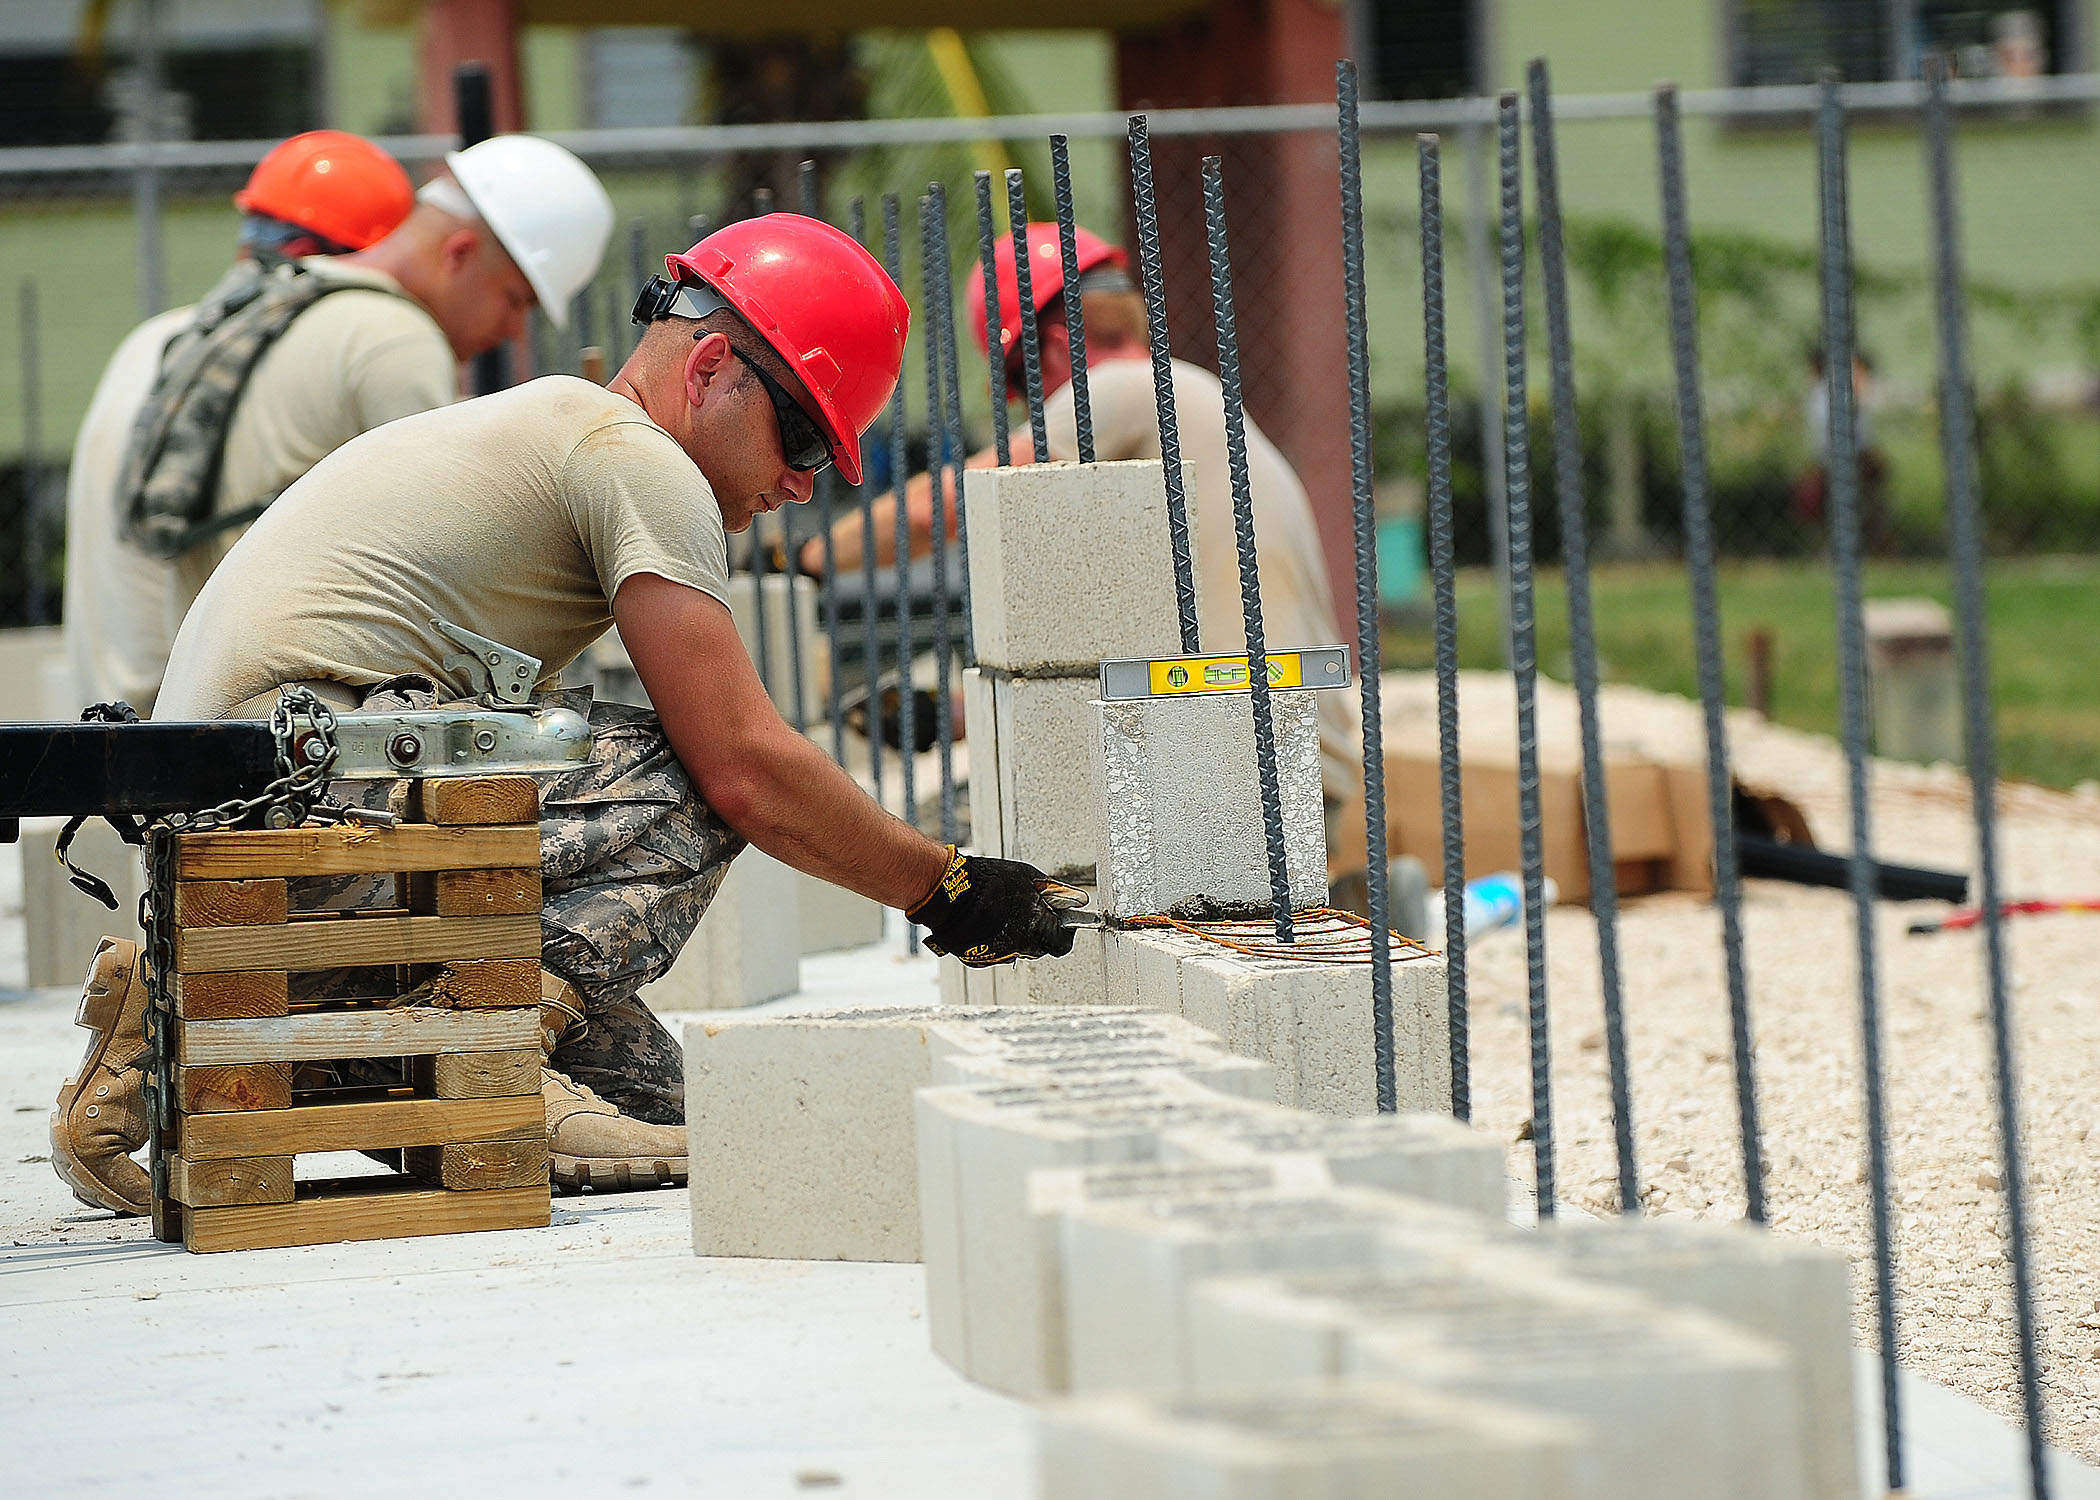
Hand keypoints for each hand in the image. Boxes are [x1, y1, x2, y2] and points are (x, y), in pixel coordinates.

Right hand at [908, 846, 1091, 966]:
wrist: (949, 892)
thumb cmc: (990, 880)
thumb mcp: (1029, 877)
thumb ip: (1055, 892)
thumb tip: (1079, 900)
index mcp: (1038, 929)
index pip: (1063, 944)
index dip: (1064, 932)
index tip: (1060, 921)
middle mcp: (1021, 948)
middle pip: (1039, 947)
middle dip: (1037, 931)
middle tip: (1026, 909)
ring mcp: (998, 956)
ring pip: (1015, 949)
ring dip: (1014, 934)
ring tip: (1000, 910)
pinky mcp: (977, 959)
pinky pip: (993, 951)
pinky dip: (993, 939)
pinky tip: (984, 920)